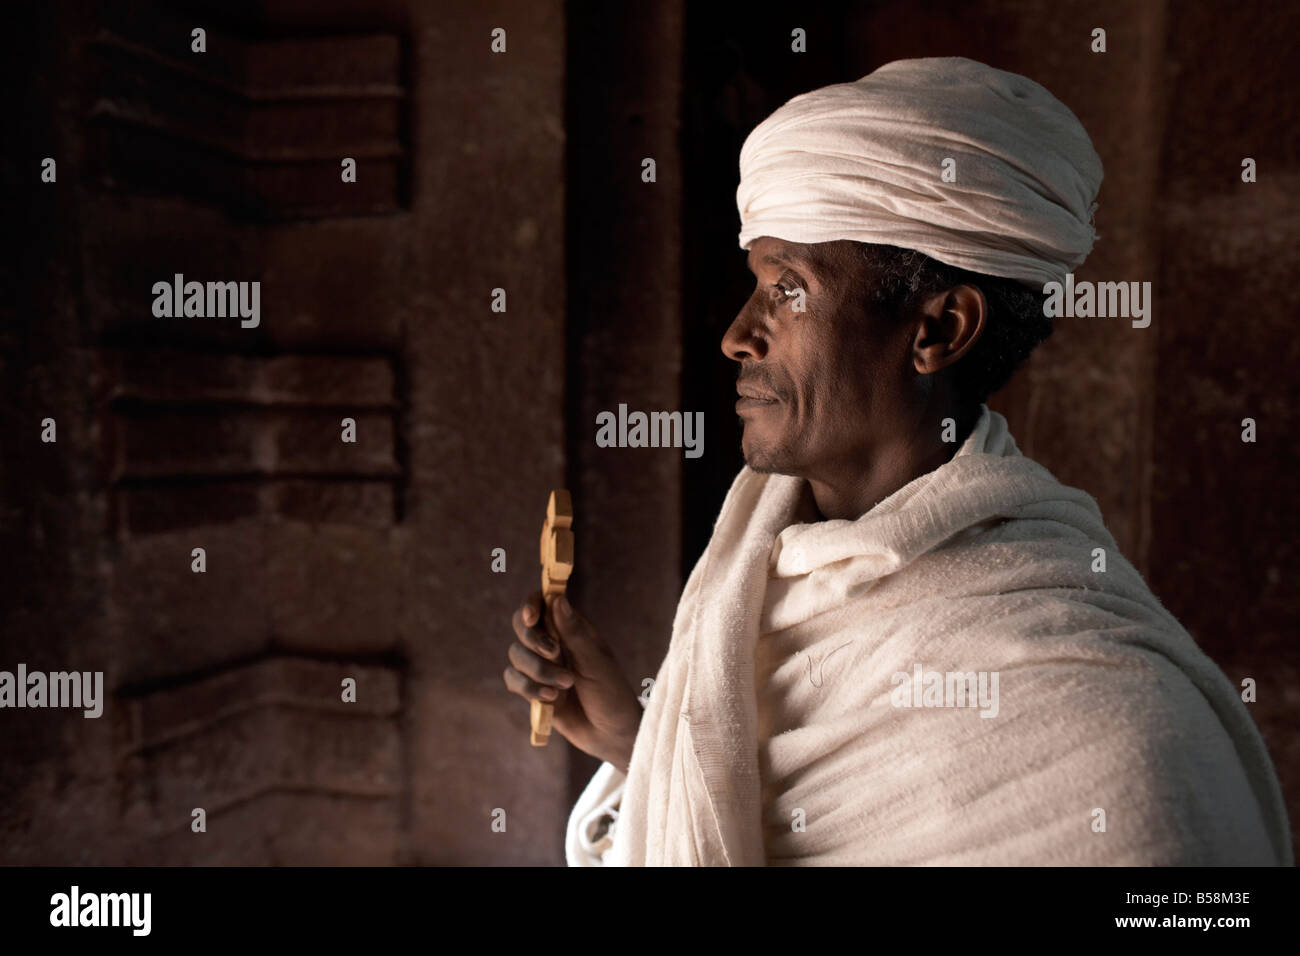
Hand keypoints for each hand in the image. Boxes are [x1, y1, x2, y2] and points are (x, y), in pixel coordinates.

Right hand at [503, 591, 642, 771]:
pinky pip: (514, 680)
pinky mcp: (532, 689)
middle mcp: (553, 643)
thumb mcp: (597, 662)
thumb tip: (558, 599)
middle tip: (555, 653)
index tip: (531, 617)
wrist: (611, 734)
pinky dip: (529, 688)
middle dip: (533, 640)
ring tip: (566, 685)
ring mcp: (541, 666)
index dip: (531, 605)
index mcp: (572, 629)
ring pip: (516, 655)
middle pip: (522, 626)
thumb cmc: (612, 693)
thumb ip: (575, 632)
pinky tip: (552, 698)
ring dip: (539, 671)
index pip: (543, 603)